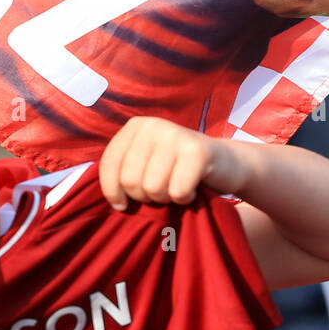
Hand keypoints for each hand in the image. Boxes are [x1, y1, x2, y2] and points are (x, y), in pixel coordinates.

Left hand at [100, 116, 239, 210]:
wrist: (226, 164)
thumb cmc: (177, 172)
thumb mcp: (145, 164)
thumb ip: (122, 172)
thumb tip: (102, 201)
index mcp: (134, 127)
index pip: (108, 166)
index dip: (113, 193)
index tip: (123, 204)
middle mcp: (152, 125)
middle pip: (130, 181)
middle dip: (145, 197)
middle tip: (162, 189)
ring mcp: (175, 134)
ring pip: (152, 188)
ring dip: (166, 198)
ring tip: (176, 187)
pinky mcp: (198, 150)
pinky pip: (177, 191)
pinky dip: (185, 198)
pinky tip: (193, 188)